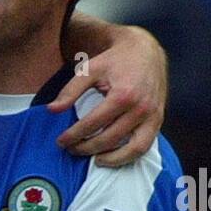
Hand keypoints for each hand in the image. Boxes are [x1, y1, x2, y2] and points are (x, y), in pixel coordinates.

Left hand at [49, 26, 166, 167]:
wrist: (145, 51)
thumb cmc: (115, 60)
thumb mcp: (90, 69)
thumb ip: (70, 90)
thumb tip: (52, 110)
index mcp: (123, 95)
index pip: (93, 124)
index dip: (74, 135)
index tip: (61, 141)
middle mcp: (140, 108)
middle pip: (109, 139)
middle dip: (87, 148)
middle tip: (72, 149)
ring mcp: (152, 116)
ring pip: (132, 149)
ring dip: (111, 160)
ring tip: (94, 159)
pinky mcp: (158, 120)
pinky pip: (145, 146)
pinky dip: (129, 156)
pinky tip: (113, 156)